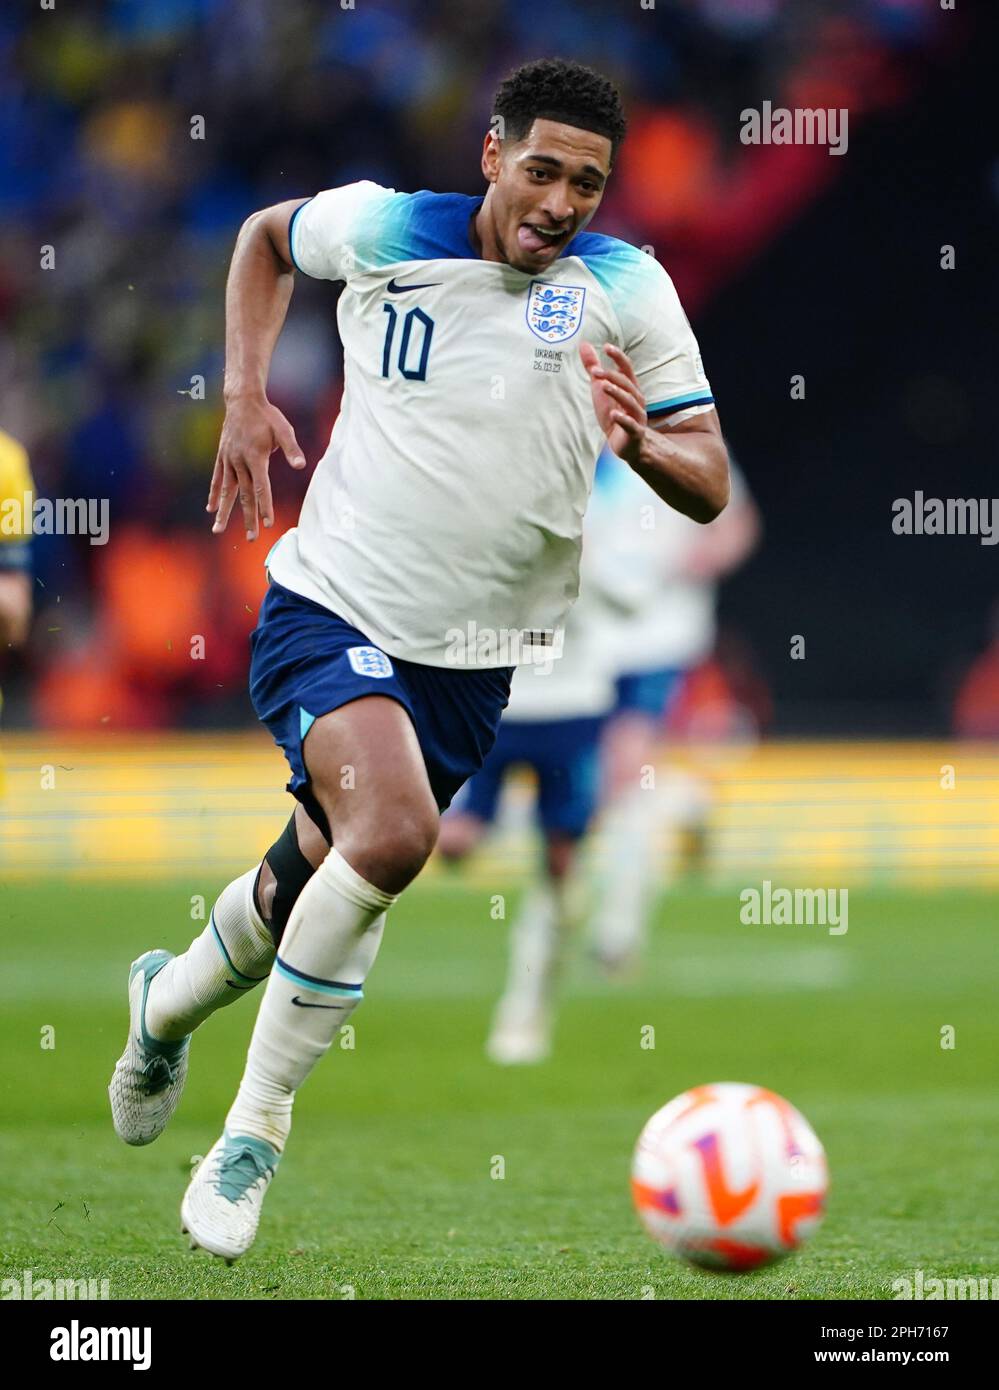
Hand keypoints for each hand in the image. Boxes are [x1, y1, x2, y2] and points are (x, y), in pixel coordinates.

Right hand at [206, 395, 305, 539]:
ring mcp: (228, 460)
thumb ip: (291, 449)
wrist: (242, 400)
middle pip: (245, 495)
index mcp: (255, 457)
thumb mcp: (284, 429)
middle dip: (248, 518)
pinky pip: (217, 479)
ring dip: (224, 512)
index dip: (265, 506)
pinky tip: (210, 508)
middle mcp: (239, 462)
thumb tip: (301, 465)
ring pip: (226, 491)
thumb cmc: (267, 415)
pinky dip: (214, 494)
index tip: (268, 523)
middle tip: (251, 538)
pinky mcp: (222, 457)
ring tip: (218, 530)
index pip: (261, 487)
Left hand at [579, 341, 647, 464]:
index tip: (606, 347)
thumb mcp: (601, 390)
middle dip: (611, 375)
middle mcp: (637, 399)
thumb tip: (584, 345)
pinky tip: (614, 415)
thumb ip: (594, 369)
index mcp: (630, 387)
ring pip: (630, 401)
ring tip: (603, 386)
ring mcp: (637, 416)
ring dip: (617, 392)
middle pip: (626, 383)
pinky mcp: (635, 432)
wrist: (627, 445)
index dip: (618, 357)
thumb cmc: (615, 415)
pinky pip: (631, 424)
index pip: (626, 368)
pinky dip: (623, 419)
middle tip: (594, 371)